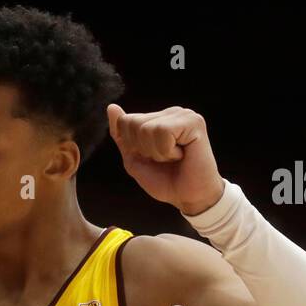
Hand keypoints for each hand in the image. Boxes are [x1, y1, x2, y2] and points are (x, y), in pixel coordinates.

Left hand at [107, 104, 225, 215]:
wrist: (189, 198)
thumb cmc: (165, 180)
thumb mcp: (134, 159)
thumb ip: (121, 135)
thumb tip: (111, 107)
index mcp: (158, 119)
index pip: (125, 121)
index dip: (132, 146)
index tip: (152, 157)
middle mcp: (171, 112)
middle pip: (133, 123)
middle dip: (143, 149)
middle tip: (165, 159)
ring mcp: (184, 115)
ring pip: (146, 128)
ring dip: (157, 152)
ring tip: (174, 157)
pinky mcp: (194, 122)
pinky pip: (163, 132)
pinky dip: (167, 151)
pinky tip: (182, 154)